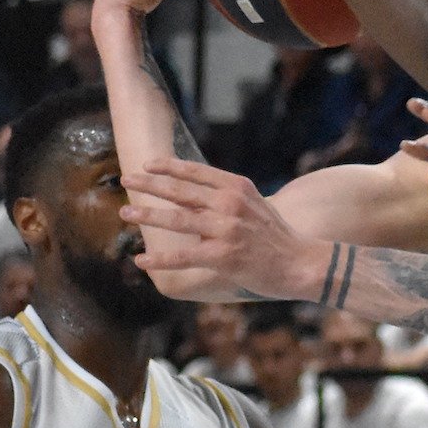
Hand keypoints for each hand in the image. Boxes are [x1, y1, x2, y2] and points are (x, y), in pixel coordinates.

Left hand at [120, 154, 316, 299]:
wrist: (301, 263)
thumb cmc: (277, 237)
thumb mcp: (254, 205)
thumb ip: (224, 199)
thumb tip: (191, 199)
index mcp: (237, 188)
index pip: (195, 172)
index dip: (169, 167)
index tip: (148, 164)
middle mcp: (230, 204)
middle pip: (180, 191)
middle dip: (149, 185)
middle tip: (125, 180)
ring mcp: (226, 230)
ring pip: (177, 220)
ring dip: (147, 216)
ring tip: (125, 213)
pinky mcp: (223, 256)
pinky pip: (184, 256)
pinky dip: (161, 259)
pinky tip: (142, 260)